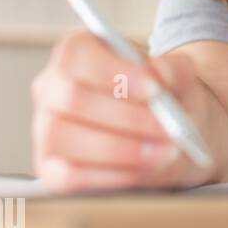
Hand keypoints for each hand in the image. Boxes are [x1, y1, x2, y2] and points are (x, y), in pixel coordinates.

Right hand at [30, 30, 219, 191]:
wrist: (176, 133)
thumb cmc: (170, 98)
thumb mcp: (181, 78)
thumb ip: (174, 70)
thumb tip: (159, 73)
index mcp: (78, 52)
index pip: (77, 55)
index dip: (114, 73)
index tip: (154, 91)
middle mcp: (53, 88)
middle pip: (71, 98)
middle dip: (126, 118)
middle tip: (168, 129)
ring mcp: (46, 129)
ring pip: (64, 137)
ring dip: (120, 149)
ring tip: (164, 153)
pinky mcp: (51, 169)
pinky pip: (66, 175)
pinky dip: (107, 175)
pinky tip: (142, 171)